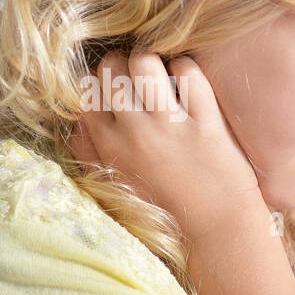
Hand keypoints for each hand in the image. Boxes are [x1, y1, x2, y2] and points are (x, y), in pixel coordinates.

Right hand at [70, 49, 265, 242]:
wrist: (217, 232)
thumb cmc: (167, 211)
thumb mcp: (115, 187)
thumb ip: (90, 154)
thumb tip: (77, 122)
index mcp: (108, 146)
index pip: (87, 90)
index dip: (101, 80)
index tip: (117, 86)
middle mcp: (135, 132)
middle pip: (111, 68)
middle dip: (124, 63)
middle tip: (141, 78)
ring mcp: (170, 126)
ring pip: (145, 63)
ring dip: (154, 62)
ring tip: (165, 77)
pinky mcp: (206, 124)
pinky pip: (189, 74)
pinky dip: (188, 71)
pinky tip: (192, 87)